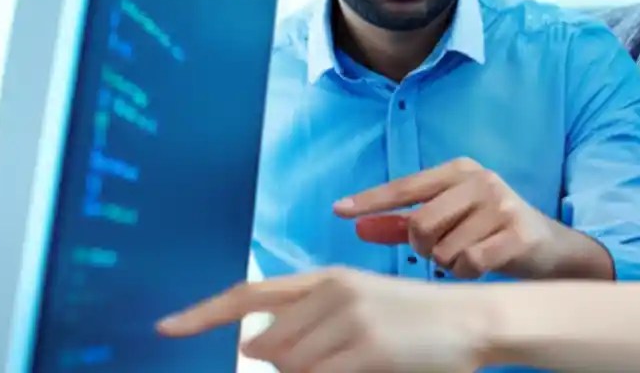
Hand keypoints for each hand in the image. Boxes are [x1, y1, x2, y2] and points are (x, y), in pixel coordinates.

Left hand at [156, 268, 493, 372]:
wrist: (474, 319)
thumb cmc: (419, 320)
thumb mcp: (362, 304)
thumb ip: (309, 318)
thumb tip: (257, 347)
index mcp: (328, 276)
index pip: (251, 293)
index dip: (204, 313)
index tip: (165, 328)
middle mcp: (333, 292)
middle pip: (269, 348)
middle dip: (289, 365)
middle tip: (341, 359)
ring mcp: (349, 321)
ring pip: (291, 369)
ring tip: (362, 361)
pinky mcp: (366, 351)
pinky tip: (363, 368)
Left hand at [336, 157, 558, 278]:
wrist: (552, 249)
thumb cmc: (492, 232)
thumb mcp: (451, 219)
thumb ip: (404, 222)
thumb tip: (358, 225)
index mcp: (460, 170)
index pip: (406, 186)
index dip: (371, 200)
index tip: (339, 210)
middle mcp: (481, 181)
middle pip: (421, 225)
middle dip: (425, 248)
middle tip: (447, 250)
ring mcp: (502, 205)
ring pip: (443, 250)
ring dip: (451, 264)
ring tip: (472, 256)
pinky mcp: (517, 232)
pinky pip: (469, 263)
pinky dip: (469, 273)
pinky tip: (485, 266)